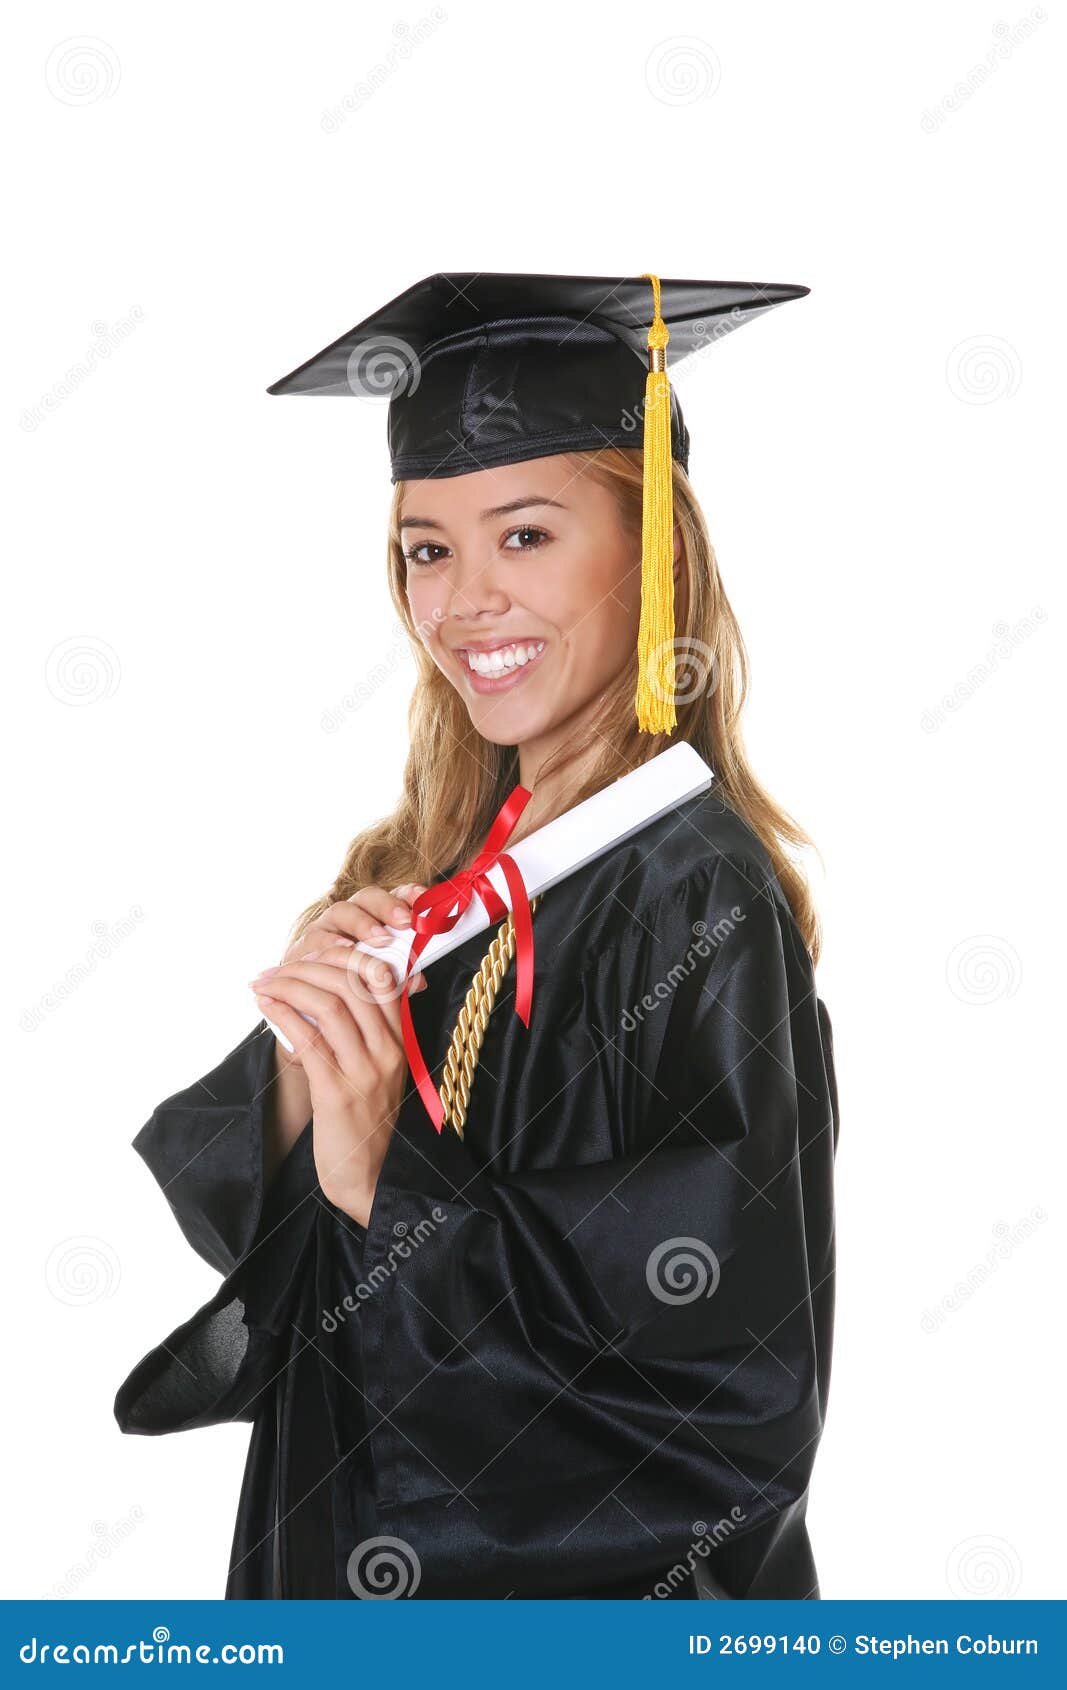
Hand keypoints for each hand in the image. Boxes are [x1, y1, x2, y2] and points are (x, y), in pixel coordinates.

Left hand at [252, 883, 428, 1215]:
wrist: (371, 1181)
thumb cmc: (368, 1126)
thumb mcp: (380, 1073)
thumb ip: (365, 1035)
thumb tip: (330, 994)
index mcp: (399, 1043)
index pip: (382, 979)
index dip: (346, 957)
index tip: (314, 953)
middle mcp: (387, 1052)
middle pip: (354, 984)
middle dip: (311, 965)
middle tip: (278, 966)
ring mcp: (365, 1072)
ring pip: (330, 1004)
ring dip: (290, 985)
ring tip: (264, 982)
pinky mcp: (336, 1092)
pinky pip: (307, 1038)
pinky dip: (281, 1013)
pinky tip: (263, 1004)